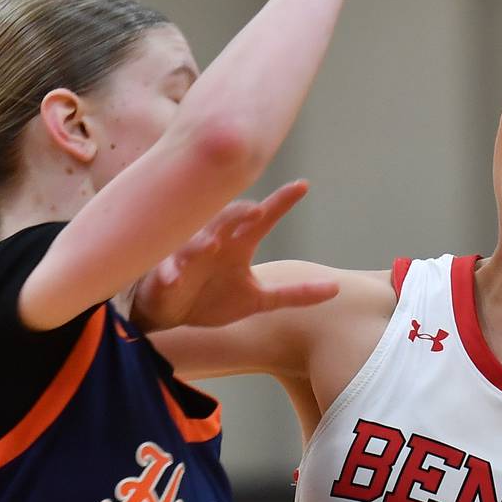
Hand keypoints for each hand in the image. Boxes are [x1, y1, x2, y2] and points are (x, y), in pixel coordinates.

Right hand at [130, 180, 337, 331]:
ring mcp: (188, 258)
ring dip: (202, 242)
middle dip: (239, 214)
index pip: (262, 219)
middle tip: (256, 210)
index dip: (282, 203)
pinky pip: (166, 272)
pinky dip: (169, 272)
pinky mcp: (165, 276)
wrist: (171, 315)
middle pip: (227, 221)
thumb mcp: (259, 300)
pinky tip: (172, 276)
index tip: (303, 185)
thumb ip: (295, 293)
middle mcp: (214, 243)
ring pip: (195, 243)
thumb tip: (336, 287)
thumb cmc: (213, 298)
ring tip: (212, 244)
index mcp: (238, 244)